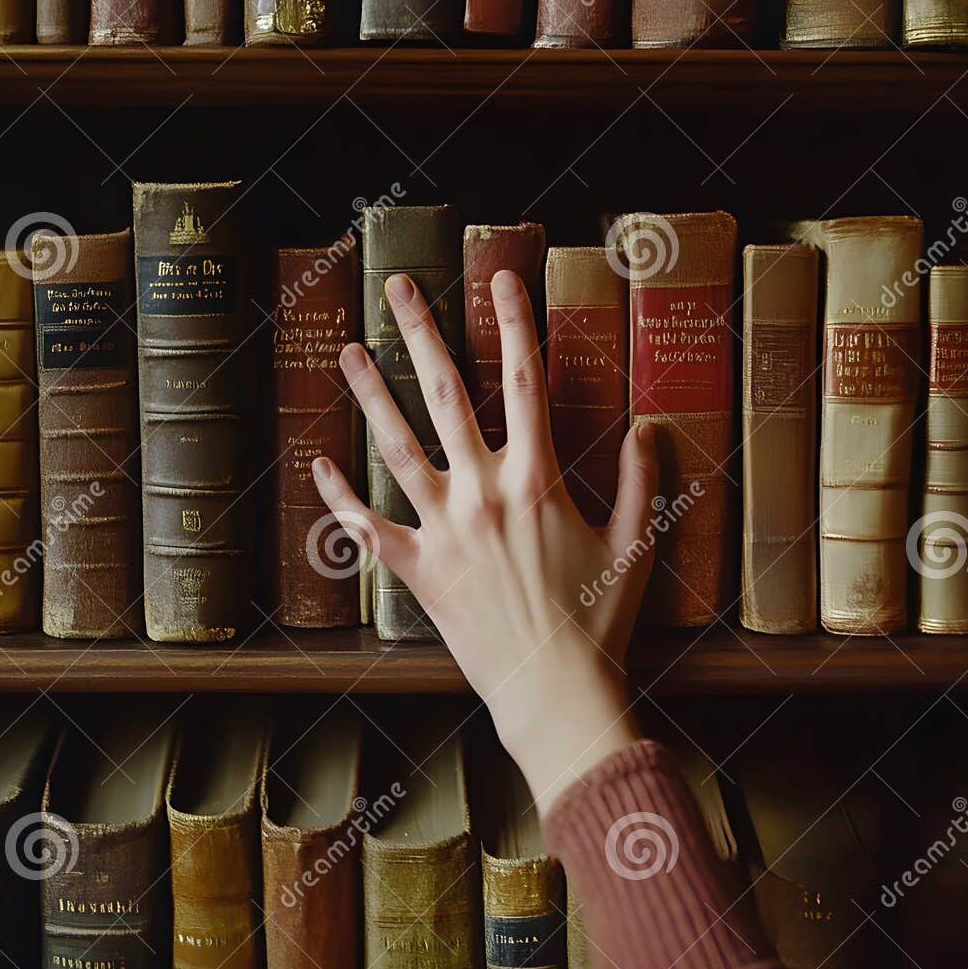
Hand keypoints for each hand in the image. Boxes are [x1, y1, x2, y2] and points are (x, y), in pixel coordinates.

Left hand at [311, 269, 659, 813]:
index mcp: (537, 479)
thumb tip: (648, 429)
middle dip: (421, 333)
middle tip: (397, 286)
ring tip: (348, 351)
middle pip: (445, 395)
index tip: (502, 278)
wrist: (556, 690)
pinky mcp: (418, 570)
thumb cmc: (599, 619)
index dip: (515, 322)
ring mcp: (444, 530)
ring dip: (369, 396)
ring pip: (396, 447)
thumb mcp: (634, 542)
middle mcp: (483, 492)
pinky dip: (341, 496)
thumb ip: (638, 480)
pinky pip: (368, 527)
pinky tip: (319, 463)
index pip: (526, 380)